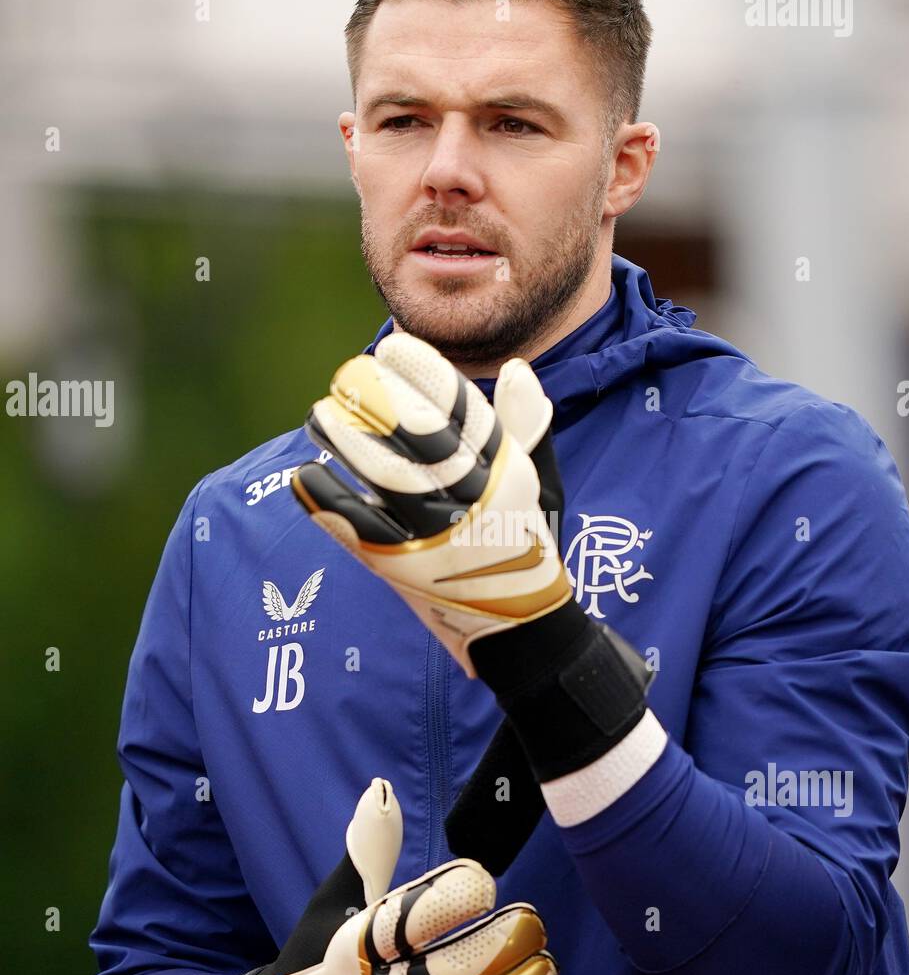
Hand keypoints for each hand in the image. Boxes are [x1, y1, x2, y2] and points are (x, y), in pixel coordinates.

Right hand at [202, 777, 557, 974]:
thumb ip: (369, 847)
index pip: (404, 924)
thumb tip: (381, 786)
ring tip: (547, 966)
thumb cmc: (316, 955)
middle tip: (531, 919)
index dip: (447, 901)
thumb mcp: (334, 901)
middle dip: (491, 948)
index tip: (483, 878)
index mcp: (354, 949)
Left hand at [291, 333, 570, 677]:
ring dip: (349, 443)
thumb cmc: (524, 542)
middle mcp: (474, 503)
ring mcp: (437, 538)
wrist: (519, 626)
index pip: (464, 413)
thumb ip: (524, 425)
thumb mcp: (538, 483)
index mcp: (506, 474)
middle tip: (349, 373)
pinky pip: (362, 530)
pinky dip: (330, 501)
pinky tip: (306, 474)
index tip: (393, 348)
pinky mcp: (404, 570)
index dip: (425, 375)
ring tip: (320, 414)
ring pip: (389, 480)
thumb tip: (514, 366)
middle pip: (425, 441)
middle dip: (383, 401)